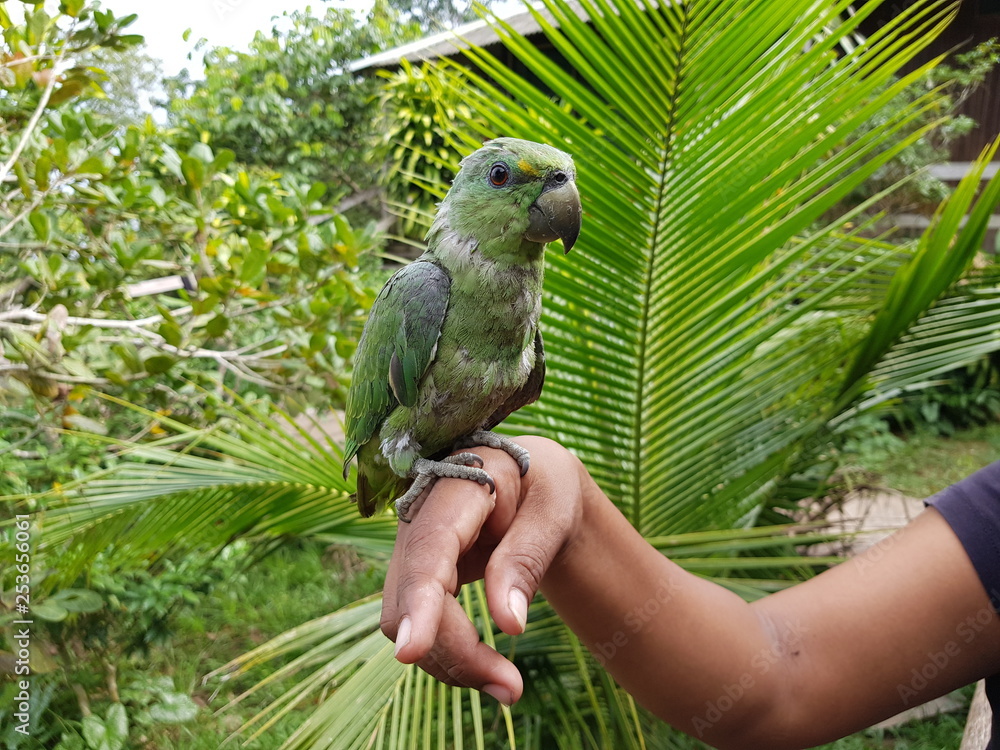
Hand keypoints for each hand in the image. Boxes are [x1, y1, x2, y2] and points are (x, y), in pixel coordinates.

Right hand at [379, 436, 586, 704]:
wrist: (528, 482)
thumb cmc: (544, 487)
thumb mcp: (554, 512)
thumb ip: (528, 558)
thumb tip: (509, 624)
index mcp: (456, 485)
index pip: (429, 548)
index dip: (419, 600)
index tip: (411, 650)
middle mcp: (418, 516)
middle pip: (412, 597)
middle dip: (454, 650)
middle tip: (513, 689)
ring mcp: (410, 548)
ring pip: (405, 619)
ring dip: (450, 660)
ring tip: (509, 685)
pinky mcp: (415, 576)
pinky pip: (418, 624)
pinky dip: (449, 653)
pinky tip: (487, 669)